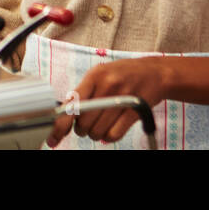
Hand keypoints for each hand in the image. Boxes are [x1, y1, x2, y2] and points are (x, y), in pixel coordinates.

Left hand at [46, 57, 168, 147]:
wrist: (155, 72)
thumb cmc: (123, 74)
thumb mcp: (100, 74)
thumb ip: (83, 92)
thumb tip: (64, 114)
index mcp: (94, 76)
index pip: (72, 104)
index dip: (61, 124)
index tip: (54, 137)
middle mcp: (107, 85)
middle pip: (84, 122)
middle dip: (82, 129)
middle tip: (87, 125)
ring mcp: (122, 98)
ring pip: (98, 131)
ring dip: (96, 134)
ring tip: (101, 125)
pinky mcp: (135, 111)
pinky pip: (114, 134)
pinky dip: (110, 137)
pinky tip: (112, 129)